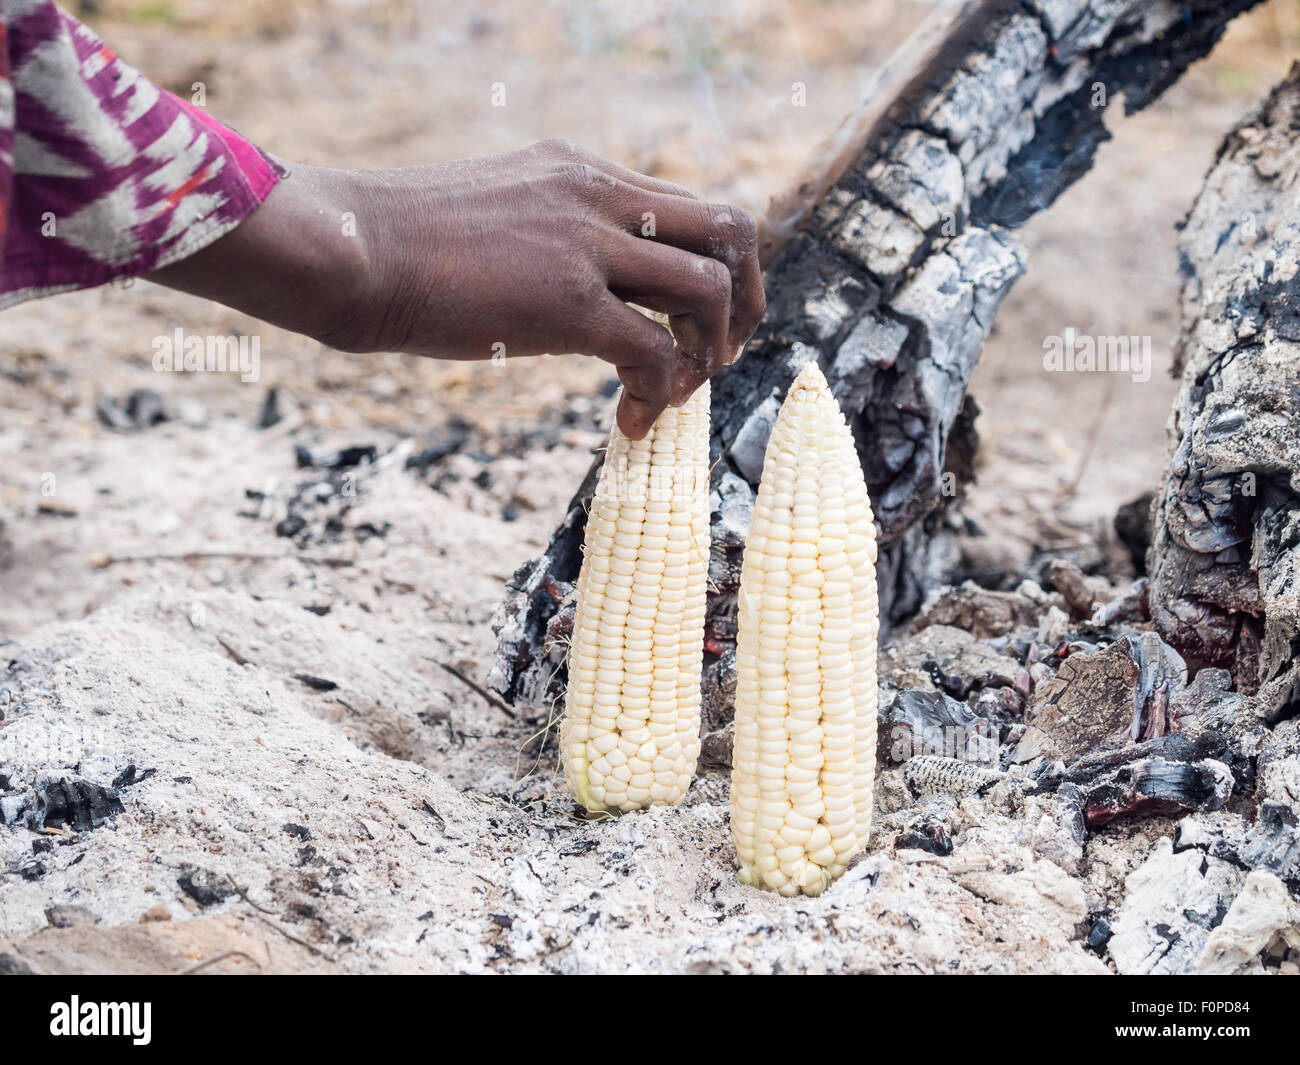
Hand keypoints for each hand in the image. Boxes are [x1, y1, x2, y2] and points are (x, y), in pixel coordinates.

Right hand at [150, 140, 765, 437]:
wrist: (347, 250)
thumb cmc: (403, 246)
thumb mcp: (499, 220)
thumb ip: (555, 241)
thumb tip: (587, 296)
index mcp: (583, 173)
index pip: (690, 205)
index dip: (716, 266)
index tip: (698, 321)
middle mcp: (598, 196)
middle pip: (729, 227)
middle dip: (745, 300)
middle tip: (718, 358)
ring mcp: (585, 245)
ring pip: (707, 288)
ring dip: (706, 352)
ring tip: (670, 395)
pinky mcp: (565, 302)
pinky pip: (653, 350)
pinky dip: (660, 392)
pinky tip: (631, 420)